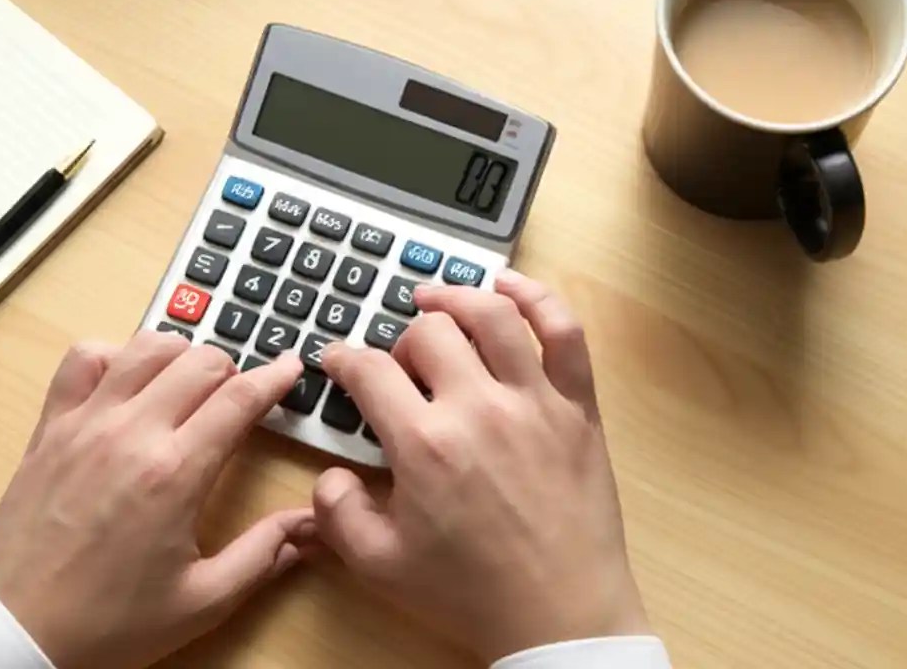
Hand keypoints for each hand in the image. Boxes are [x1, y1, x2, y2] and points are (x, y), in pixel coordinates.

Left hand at [0, 333, 312, 668]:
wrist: (19, 633)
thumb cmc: (108, 624)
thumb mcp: (203, 600)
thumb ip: (263, 554)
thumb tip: (311, 523)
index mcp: (176, 474)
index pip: (240, 398)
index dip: (274, 376)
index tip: (290, 368)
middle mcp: (131, 434)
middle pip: (199, 361)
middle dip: (232, 369)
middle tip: (241, 395)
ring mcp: (86, 424)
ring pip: (145, 348)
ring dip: (179, 355)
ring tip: (191, 382)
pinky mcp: (50, 428)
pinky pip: (82, 360)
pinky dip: (113, 355)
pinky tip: (127, 381)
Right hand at [315, 271, 648, 662]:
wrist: (560, 616)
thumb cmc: (473, 593)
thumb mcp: (381, 565)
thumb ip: (337, 515)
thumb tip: (329, 475)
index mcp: (425, 445)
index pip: (370, 370)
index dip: (343, 357)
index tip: (338, 361)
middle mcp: (479, 408)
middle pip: (428, 333)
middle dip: (400, 339)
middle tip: (398, 362)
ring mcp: (535, 402)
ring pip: (492, 316)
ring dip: (456, 300)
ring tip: (436, 302)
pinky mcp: (577, 408)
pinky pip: (565, 333)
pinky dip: (538, 299)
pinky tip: (510, 289)